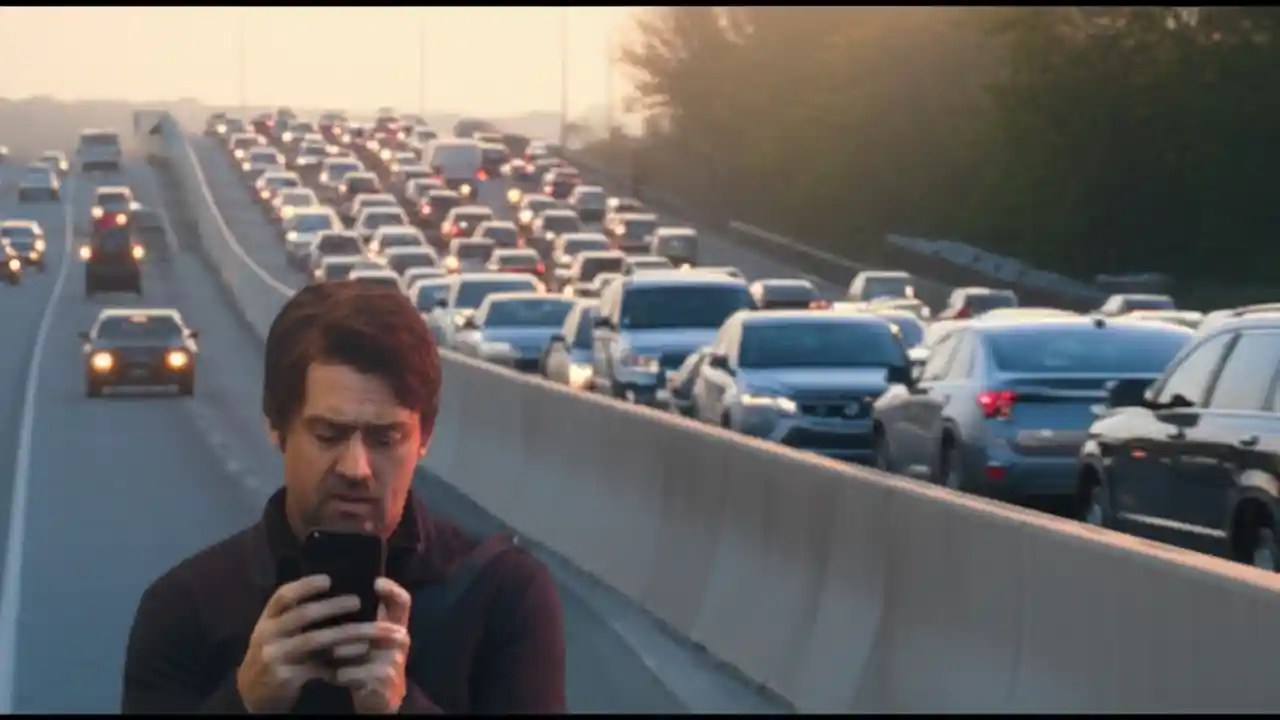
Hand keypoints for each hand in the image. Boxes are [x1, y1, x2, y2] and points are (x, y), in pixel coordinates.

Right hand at [235, 574, 406, 713]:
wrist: (253, 693)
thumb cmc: (273, 653)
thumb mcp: (276, 632)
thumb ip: (295, 615)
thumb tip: (331, 589)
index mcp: (267, 619)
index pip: (282, 596)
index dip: (304, 586)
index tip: (328, 579)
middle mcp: (267, 634)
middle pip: (301, 615)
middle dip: (331, 606)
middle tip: (357, 601)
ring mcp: (274, 657)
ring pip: (313, 641)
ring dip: (344, 634)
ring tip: (366, 630)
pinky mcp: (284, 677)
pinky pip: (316, 667)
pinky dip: (338, 661)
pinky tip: (358, 656)